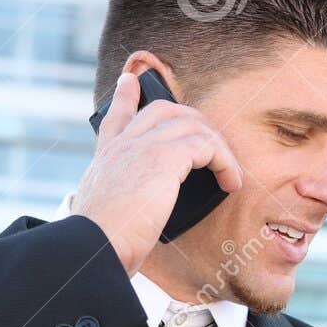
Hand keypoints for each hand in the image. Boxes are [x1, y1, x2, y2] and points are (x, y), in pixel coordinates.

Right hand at [71, 71, 243, 273]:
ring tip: (230, 175)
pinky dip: (226, 162)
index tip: (131, 81)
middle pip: (164, 110)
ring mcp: (142, 145)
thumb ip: (119, 202)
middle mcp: (122, 145)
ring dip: (218, 148)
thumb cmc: (103, 242)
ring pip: (191, 123)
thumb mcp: (103, 213)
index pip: (115, 117)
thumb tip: (131, 217)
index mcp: (106, 157)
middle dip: (196, 122)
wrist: (95, 245)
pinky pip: (206, 144)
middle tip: (215, 145)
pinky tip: (231, 183)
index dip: (125, 97)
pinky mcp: (164, 157)